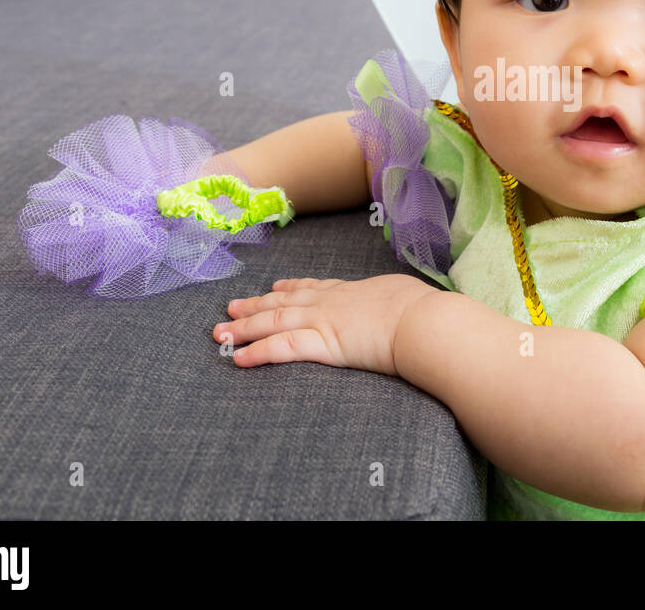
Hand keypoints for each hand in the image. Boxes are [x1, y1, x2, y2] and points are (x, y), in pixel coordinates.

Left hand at [211, 274, 437, 376]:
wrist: (423, 321)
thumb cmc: (424, 311)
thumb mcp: (408, 297)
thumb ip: (397, 301)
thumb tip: (409, 304)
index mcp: (353, 291)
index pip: (315, 286)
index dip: (291, 286)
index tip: (274, 287)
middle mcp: (331, 302)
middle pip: (284, 301)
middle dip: (255, 306)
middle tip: (231, 307)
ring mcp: (323, 320)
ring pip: (273, 321)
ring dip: (244, 328)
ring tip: (220, 332)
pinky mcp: (322, 344)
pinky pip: (281, 348)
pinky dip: (257, 352)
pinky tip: (238, 358)